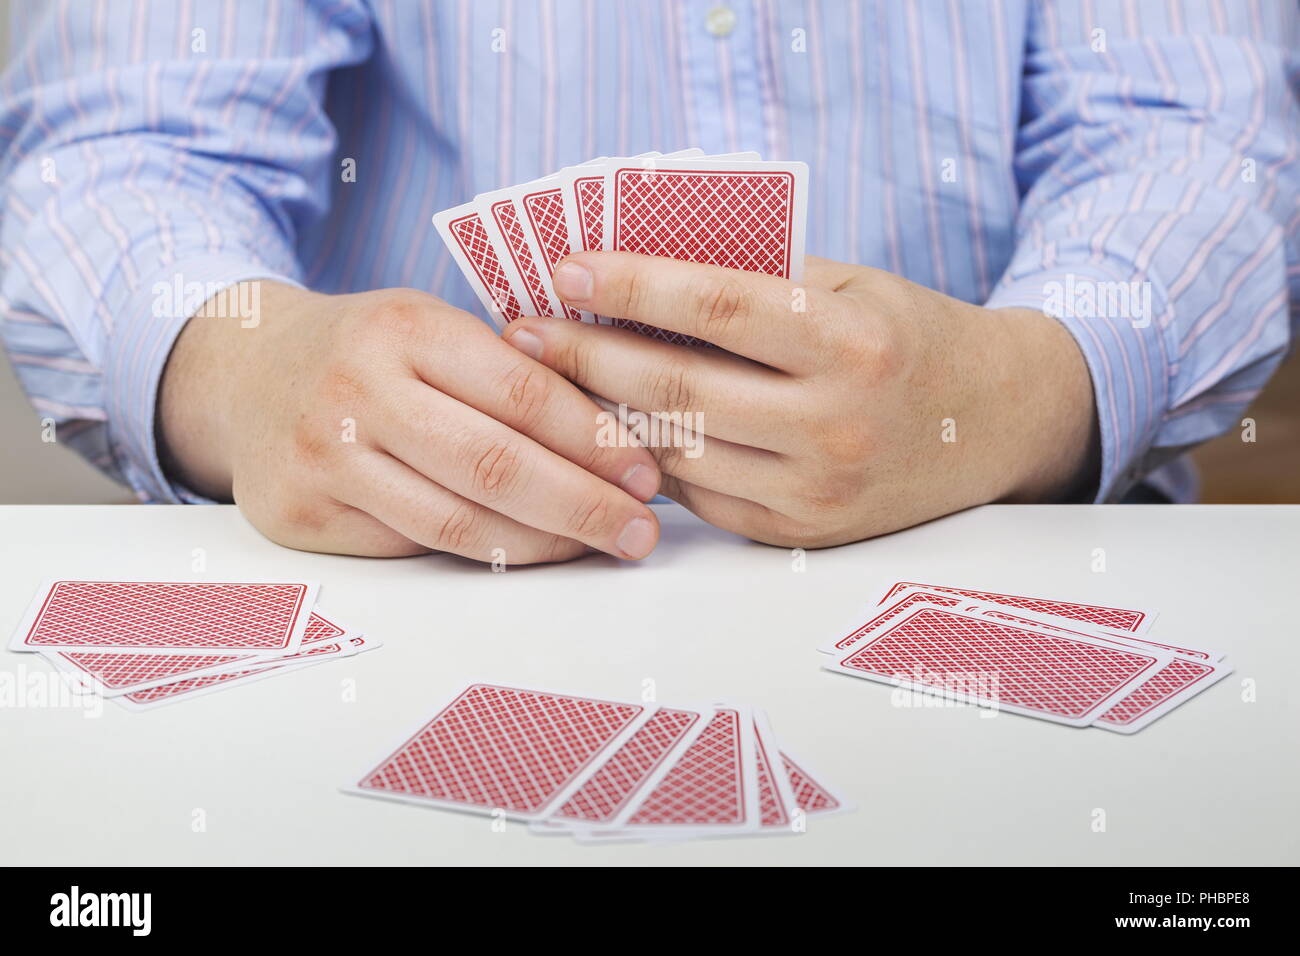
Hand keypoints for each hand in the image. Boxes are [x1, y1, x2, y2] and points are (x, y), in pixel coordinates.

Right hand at [158, 282, 661, 562]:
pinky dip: (482, 556)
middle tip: (639, 530)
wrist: (242, 373)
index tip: (645, 470)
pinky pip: (413, 548)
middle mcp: (356, 390)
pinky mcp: (301, 515)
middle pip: (494, 465)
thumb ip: (505, 372)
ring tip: (598, 547)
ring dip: (543, 544)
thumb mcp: (427, 327)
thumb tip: (617, 436)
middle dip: (583, 504)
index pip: (521, 391)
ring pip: (455, 522)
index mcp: (403, 327)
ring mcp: (322, 457)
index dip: (593, 438)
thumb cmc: (364, 351)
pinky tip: (528, 553)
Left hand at [501, 254, 1097, 547]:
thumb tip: (638, 269)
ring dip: (605, 412)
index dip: (631, 285)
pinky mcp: (800, 534)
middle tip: (528, 331)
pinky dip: (650, 458)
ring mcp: (817, 491)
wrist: (990, 424)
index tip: (565, 269)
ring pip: (676, 450)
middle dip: (587, 356)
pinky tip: (617, 426)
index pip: (718, 307)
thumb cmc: (907, 337)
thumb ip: (757, 280)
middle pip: (678, 388)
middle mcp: (835, 425)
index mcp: (853, 344)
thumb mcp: (850, 286)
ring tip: (556, 378)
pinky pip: (699, 495)